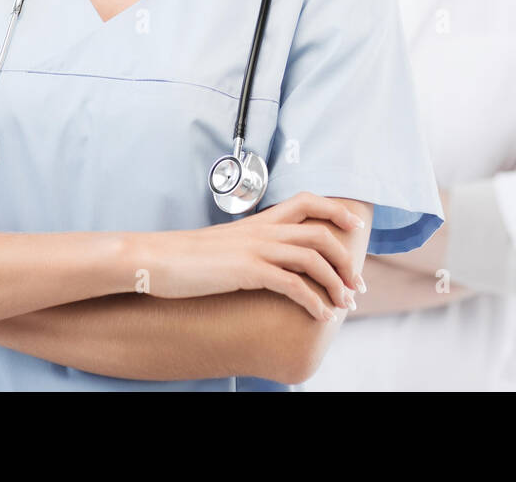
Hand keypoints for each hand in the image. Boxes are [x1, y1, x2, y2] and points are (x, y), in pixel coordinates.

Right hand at [135, 192, 367, 322]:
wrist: (157, 258)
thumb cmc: (189, 256)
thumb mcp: (227, 244)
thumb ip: (252, 245)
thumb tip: (269, 261)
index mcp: (259, 220)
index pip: (307, 201)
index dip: (336, 210)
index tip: (355, 225)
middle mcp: (263, 230)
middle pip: (320, 234)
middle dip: (346, 260)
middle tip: (358, 285)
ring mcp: (256, 249)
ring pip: (313, 258)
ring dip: (335, 283)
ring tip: (345, 305)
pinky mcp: (248, 270)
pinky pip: (292, 285)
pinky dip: (313, 301)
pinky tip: (320, 314)